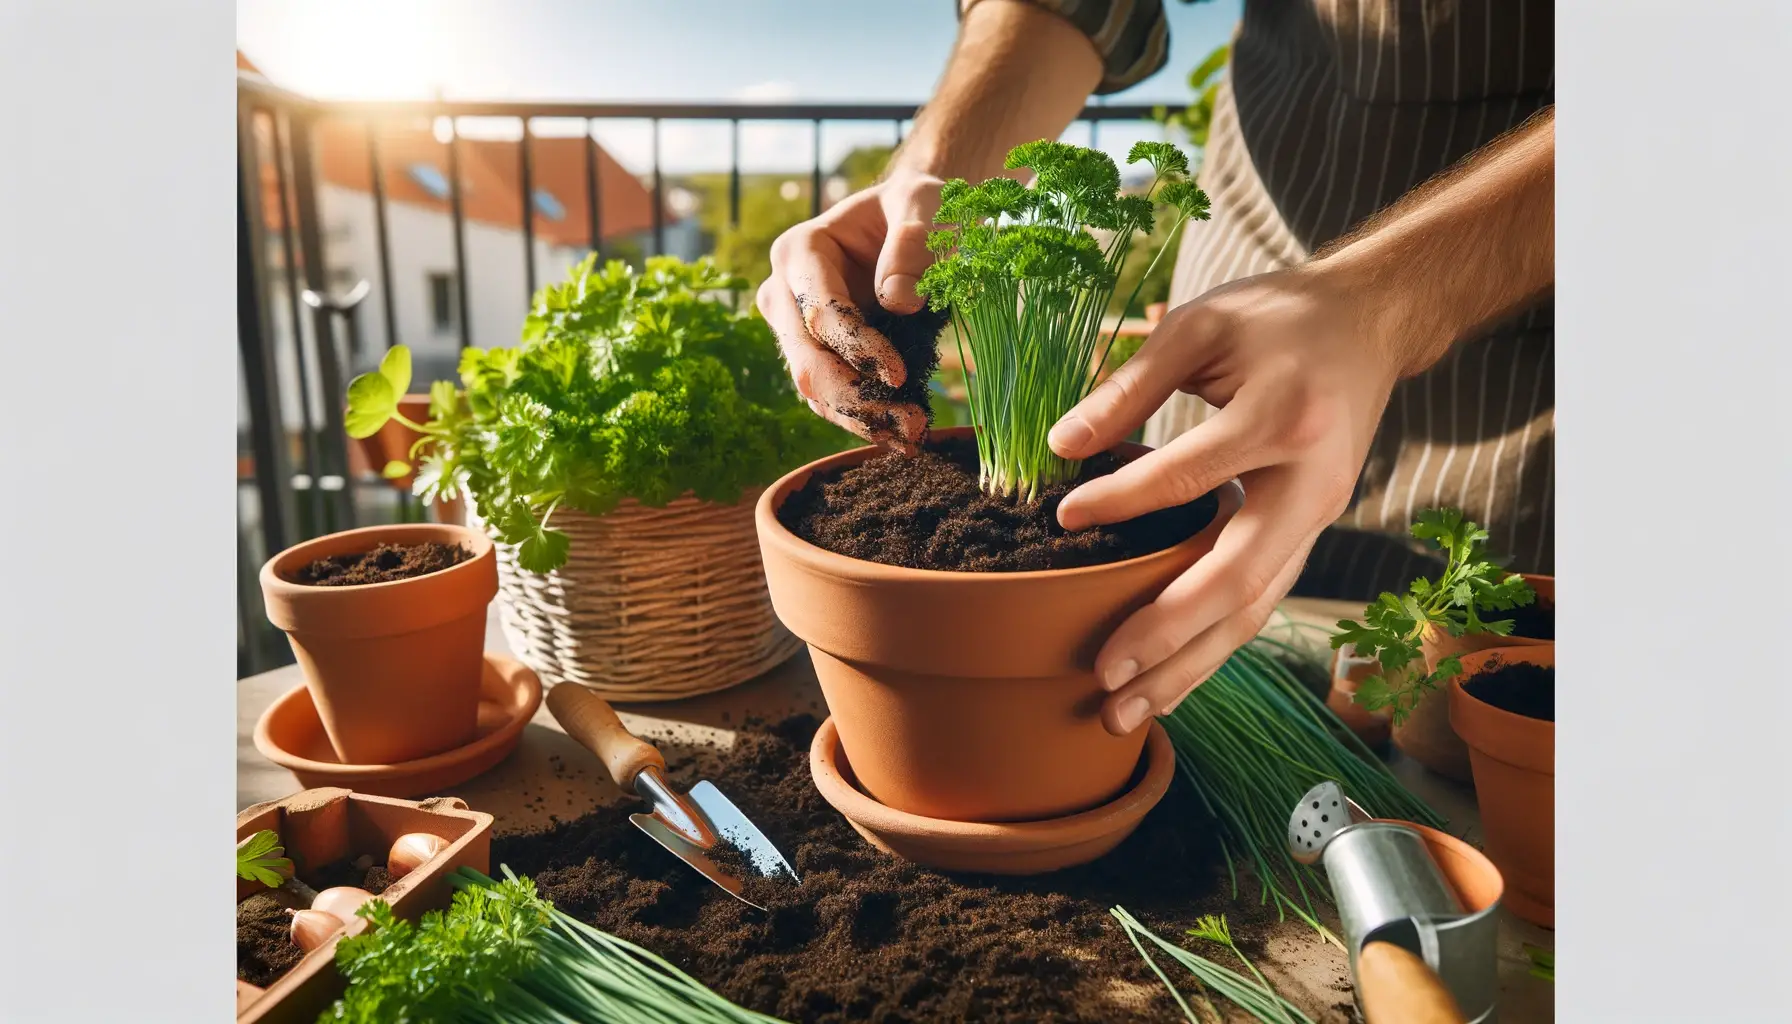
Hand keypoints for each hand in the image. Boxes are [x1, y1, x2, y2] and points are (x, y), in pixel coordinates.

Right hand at [756, 170, 945, 453]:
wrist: (912, 223)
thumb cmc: (916, 207)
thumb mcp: (926, 204)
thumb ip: (915, 241)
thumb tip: (898, 301)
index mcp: (797, 251)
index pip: (820, 312)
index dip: (858, 348)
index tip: (901, 376)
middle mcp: (782, 294)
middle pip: (808, 360)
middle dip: (856, 399)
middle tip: (910, 425)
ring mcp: (795, 331)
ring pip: (814, 390)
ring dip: (862, 420)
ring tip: (913, 437)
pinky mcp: (817, 357)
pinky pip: (831, 399)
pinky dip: (864, 420)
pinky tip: (901, 436)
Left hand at [1048, 264, 1402, 734]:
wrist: (1368, 325)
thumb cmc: (1276, 318)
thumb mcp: (1203, 323)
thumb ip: (1133, 383)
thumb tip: (1061, 444)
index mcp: (1285, 417)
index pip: (1191, 473)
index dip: (1125, 500)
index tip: (1064, 520)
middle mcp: (1312, 482)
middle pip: (1239, 576)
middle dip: (1169, 633)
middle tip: (1102, 676)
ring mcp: (1319, 518)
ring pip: (1254, 609)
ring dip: (1189, 667)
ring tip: (1123, 712)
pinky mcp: (1308, 535)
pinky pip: (1259, 602)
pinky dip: (1211, 648)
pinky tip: (1164, 684)